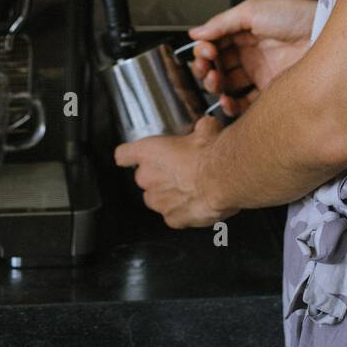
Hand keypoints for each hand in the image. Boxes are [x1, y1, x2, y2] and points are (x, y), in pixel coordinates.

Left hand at [114, 116, 234, 227]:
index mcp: (148, 151)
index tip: (131, 157)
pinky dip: (184, 211)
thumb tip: (206, 127)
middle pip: (144, 177)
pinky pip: (174, 216)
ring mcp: (158, 201)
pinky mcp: (173, 219)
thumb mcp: (206, 128)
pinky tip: (198, 202)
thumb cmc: (210, 153)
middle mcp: (148, 177)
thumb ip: (200, 128)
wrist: (223, 178)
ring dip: (170, 194)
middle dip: (160, 175)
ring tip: (191, 187)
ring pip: (157, 198)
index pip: (124, 154)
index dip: (129, 156)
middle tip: (181, 169)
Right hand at [187, 0, 314, 117]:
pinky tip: (226, 100)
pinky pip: (245, 104)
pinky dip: (231, 106)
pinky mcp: (271, 92)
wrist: (323, 33)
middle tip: (205, 66)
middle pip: (218, 66)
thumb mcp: (252, 10)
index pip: (216, 45)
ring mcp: (260, 73)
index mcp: (245, 33)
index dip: (205, 49)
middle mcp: (252, 54)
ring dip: (214, 86)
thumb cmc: (296, 16)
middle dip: (205, 67)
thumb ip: (222, 22)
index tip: (205, 50)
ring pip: (228, 86)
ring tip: (214, 80)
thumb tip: (196, 32)